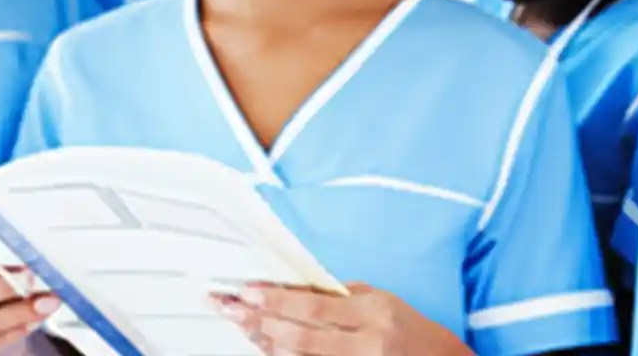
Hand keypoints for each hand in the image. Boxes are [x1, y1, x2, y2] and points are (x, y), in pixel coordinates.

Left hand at [213, 282, 471, 355]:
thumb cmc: (409, 329)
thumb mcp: (380, 301)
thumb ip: (340, 297)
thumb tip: (292, 288)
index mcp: (373, 313)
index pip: (315, 306)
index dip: (276, 299)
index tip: (245, 291)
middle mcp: (367, 344)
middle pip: (301, 336)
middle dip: (260, 321)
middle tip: (228, 308)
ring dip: (266, 343)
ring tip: (241, 326)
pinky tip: (267, 348)